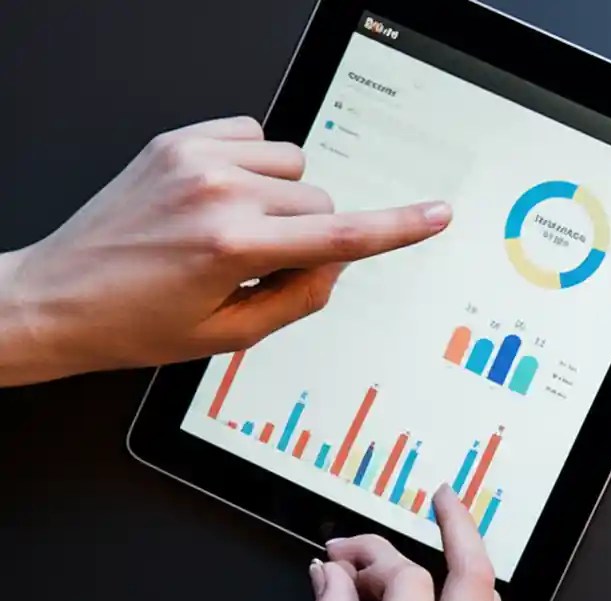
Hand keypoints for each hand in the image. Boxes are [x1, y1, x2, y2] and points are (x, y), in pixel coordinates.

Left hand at [0, 116, 451, 385]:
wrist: (57, 296)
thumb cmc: (134, 323)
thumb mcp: (229, 335)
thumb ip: (300, 299)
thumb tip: (335, 264)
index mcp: (232, 248)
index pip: (340, 237)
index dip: (398, 227)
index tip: (436, 214)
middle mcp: (217, 192)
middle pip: (321, 202)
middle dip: (307, 235)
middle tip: (257, 264)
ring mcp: (196, 158)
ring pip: (295, 168)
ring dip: (281, 199)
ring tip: (233, 229)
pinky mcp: (178, 139)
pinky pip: (256, 136)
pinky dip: (252, 166)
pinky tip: (219, 196)